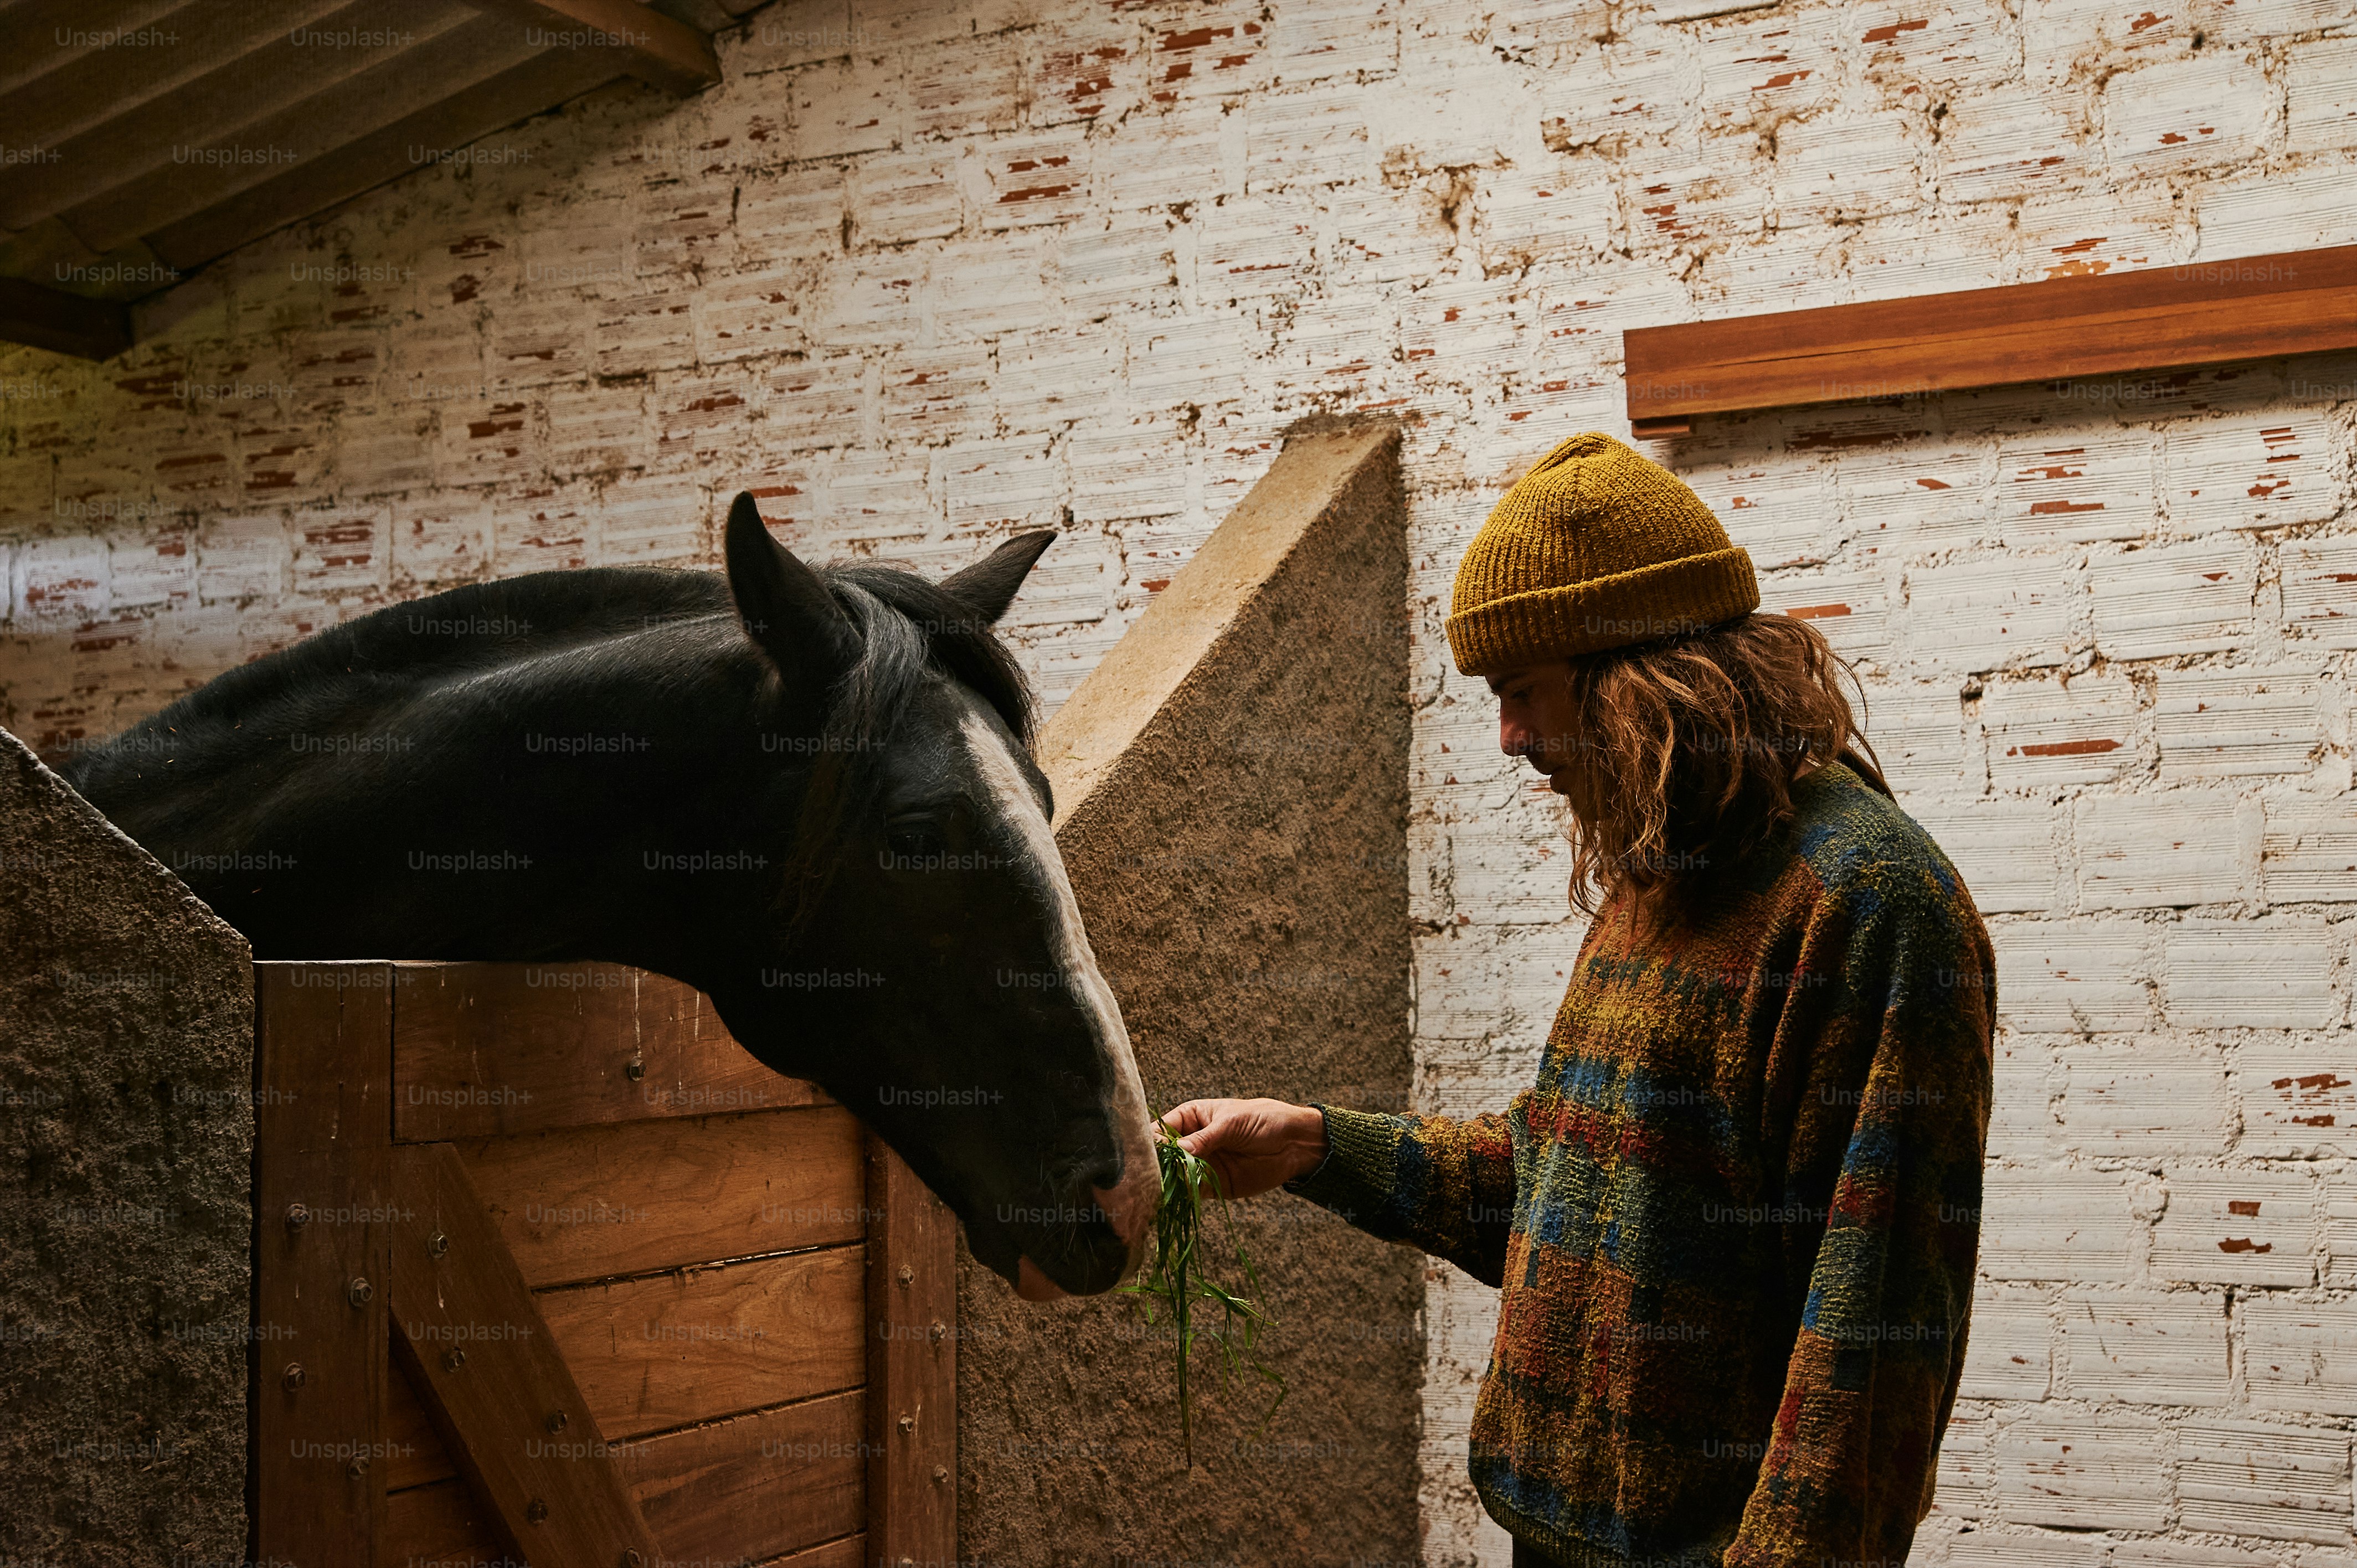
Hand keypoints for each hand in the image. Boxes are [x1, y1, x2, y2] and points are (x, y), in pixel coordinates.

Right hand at [1160, 1098, 1328, 1202]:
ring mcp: (1200, 1164)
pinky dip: (1185, 1195)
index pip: (1161, 1130)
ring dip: (1168, 1183)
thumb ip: (1205, 1139)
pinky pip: (1192, 1191)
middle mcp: (1190, 1141)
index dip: (1151, 1142)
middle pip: (1163, 1156)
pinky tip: (1179, 1197)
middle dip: (1156, 1166)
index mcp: (1190, 1118)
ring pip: (1174, 1176)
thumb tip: (1177, 1152)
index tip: (1145, 1155)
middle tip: (1148, 1177)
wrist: (1294, 1144)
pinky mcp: (1212, 1185)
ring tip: (1161, 1190)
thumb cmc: (1263, 1120)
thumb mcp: (1232, 1123)